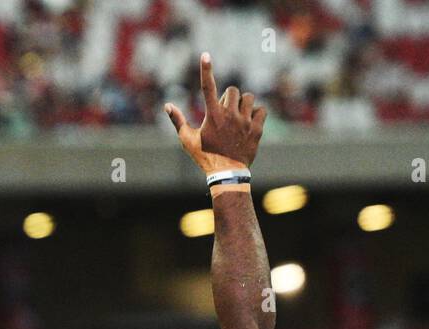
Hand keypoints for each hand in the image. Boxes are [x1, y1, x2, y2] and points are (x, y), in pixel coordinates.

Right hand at [165, 53, 266, 173]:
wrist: (227, 174)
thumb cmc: (205, 157)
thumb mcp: (188, 140)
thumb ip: (178, 121)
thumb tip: (167, 105)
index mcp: (212, 115)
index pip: (207, 87)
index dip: (205, 69)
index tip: (205, 55)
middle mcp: (229, 115)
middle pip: (233, 90)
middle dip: (229, 98)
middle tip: (226, 113)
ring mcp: (244, 122)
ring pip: (249, 98)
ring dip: (244, 104)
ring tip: (238, 117)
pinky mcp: (257, 129)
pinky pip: (261, 110)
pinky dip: (256, 113)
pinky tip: (250, 122)